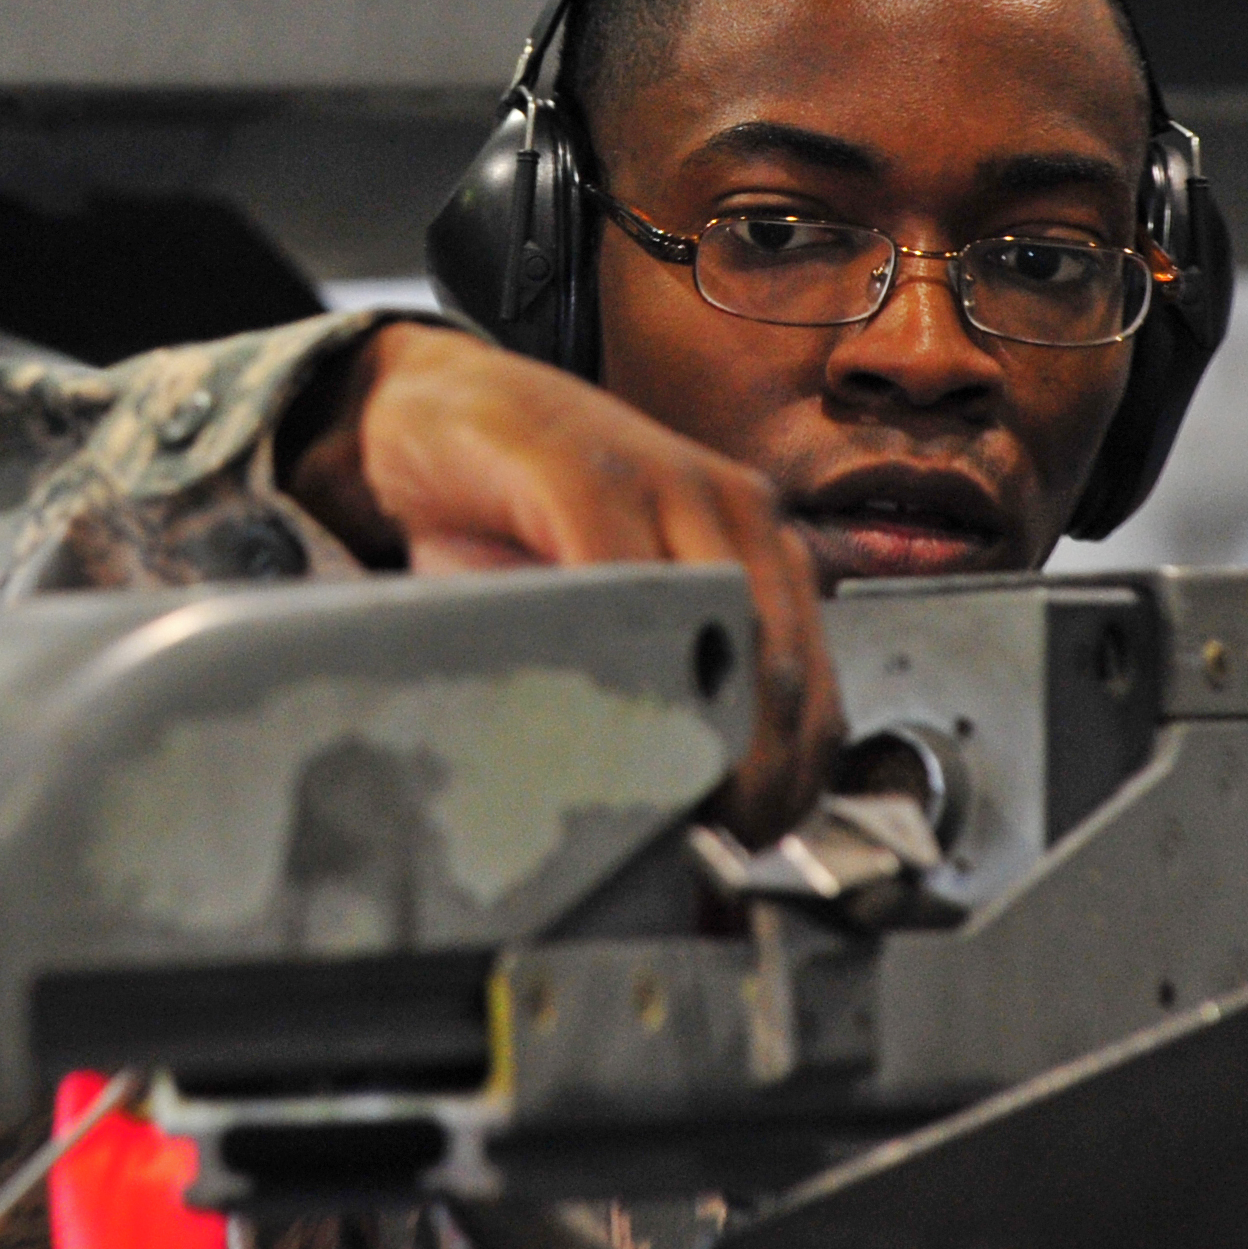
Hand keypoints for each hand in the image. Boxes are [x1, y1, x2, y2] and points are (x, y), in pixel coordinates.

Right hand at [281, 323, 838, 840]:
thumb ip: (655, 682)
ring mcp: (666, 481)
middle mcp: (734, 509)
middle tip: (713, 840)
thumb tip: (680, 811)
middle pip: (782, 666)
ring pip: (723, 626)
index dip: (792, 775)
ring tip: (665, 800)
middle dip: (755, 772)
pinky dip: (617, 650)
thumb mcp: (606, 610)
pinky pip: (621, 573)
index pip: (810, 682)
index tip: (755, 840)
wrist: (437, 408)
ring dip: (698, 728)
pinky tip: (596, 711)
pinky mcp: (584, 469)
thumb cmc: (522, 524)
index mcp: (756, 547)